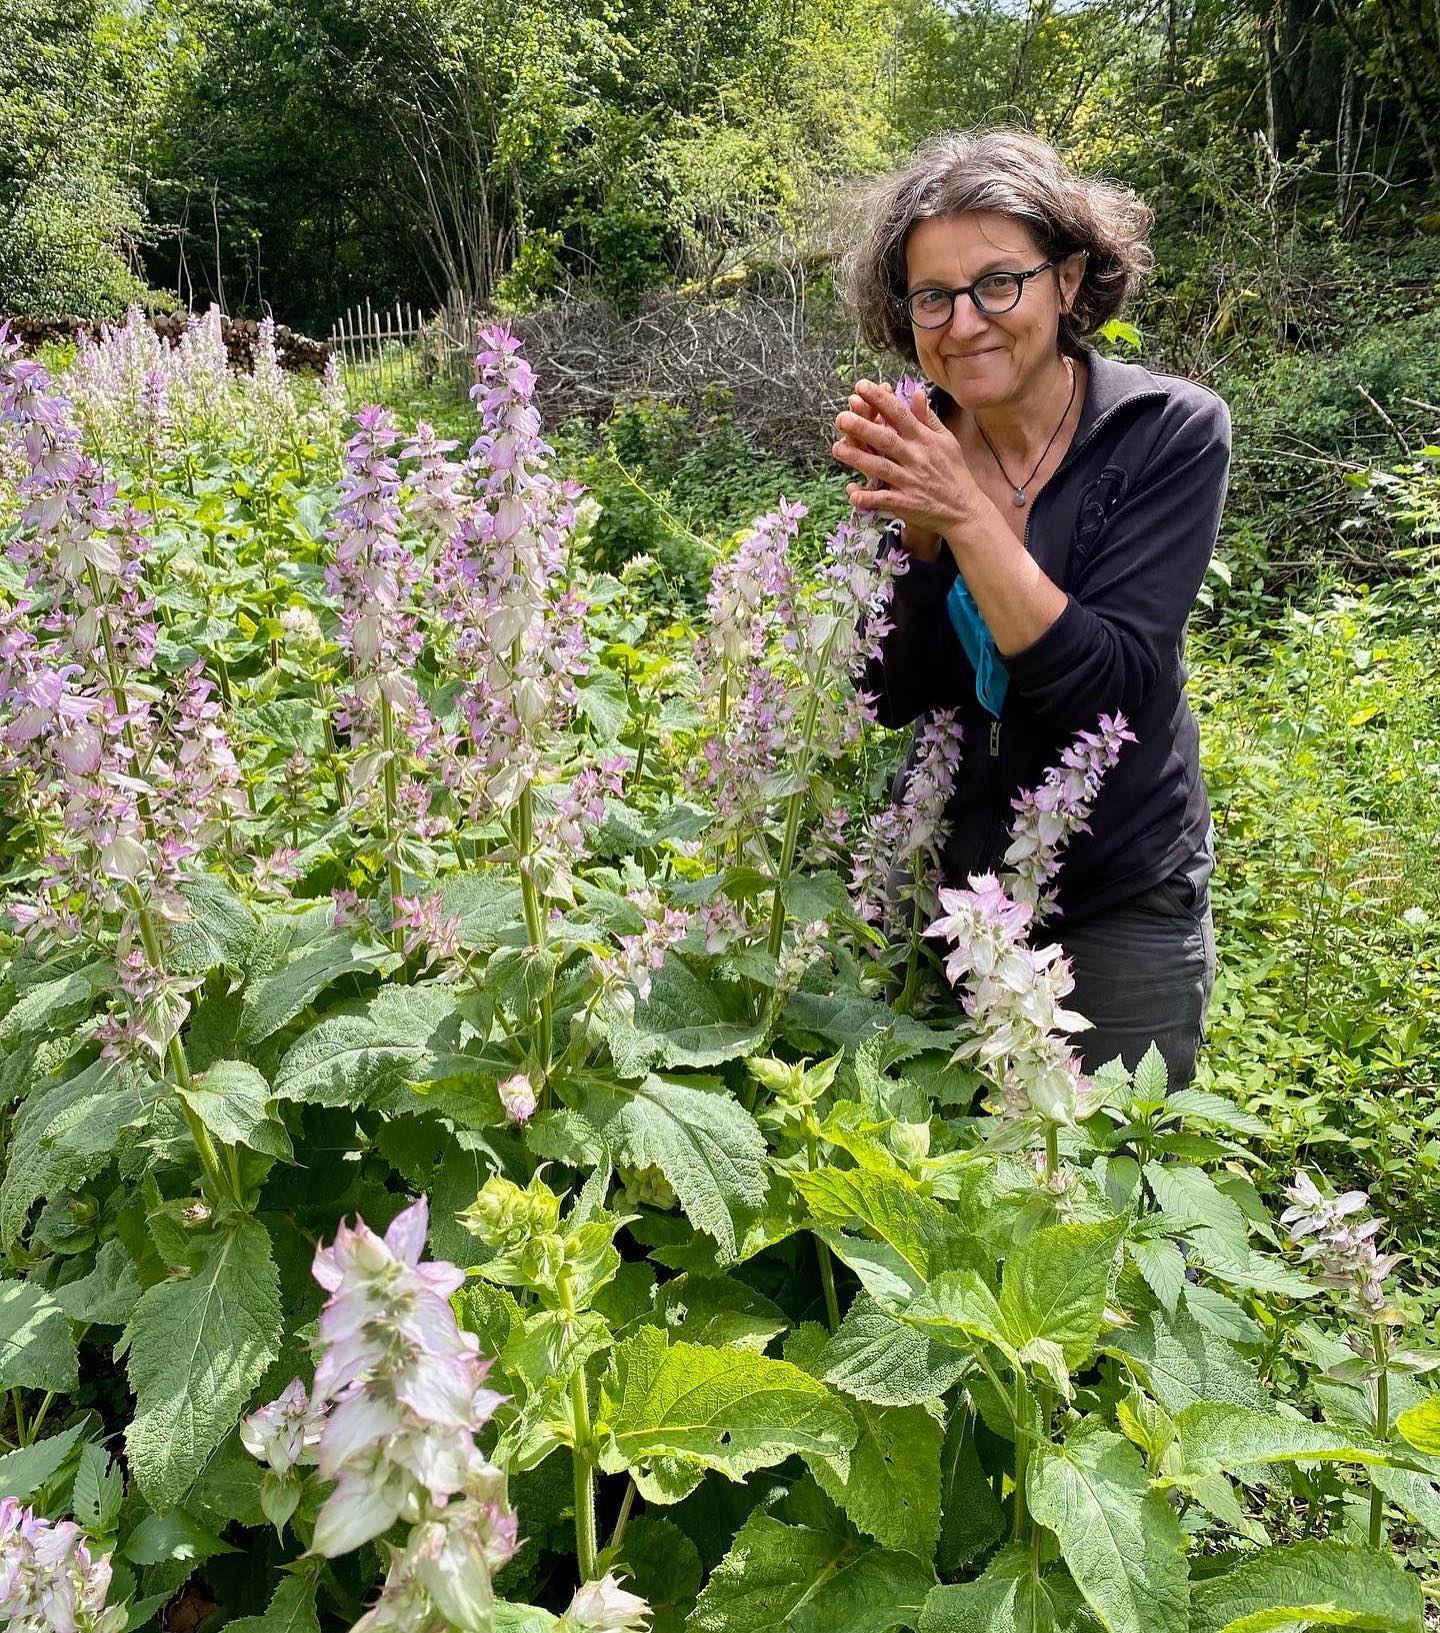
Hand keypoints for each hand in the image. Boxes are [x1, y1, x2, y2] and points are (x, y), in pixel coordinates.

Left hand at [832, 380, 991, 540]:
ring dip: (858, 459)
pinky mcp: (908, 504)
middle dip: (863, 428)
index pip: (900, 415)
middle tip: (841, 417)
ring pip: (881, 468)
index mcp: (924, 440)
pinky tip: (851, 493)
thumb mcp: (946, 440)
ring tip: (836, 449)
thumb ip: (927, 417)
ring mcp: (911, 481)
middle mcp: (916, 458)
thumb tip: (915, 391)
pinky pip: (884, 500)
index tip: (861, 386)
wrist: (965, 510)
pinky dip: (869, 498)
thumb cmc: (954, 471)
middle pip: (886, 439)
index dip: (880, 400)